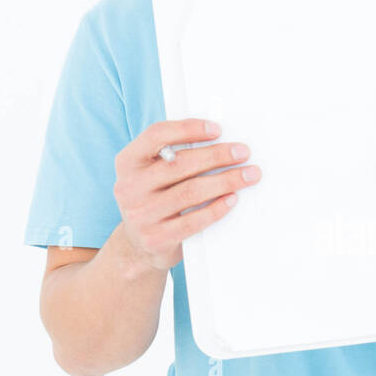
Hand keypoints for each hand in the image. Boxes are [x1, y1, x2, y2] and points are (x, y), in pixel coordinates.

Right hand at [113, 119, 261, 270]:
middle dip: (217, 156)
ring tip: (247, 175)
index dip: (188, 129)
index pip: (156, 135)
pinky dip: (217, 208)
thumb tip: (217, 142)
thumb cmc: (152, 200)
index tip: (217, 129)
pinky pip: (194, 220)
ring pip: (191, 192)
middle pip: (180, 164)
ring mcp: (142, 214)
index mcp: (128, 162)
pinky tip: (232, 199)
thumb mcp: (149, 174)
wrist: (138, 246)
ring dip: (225, 181)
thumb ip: (171, 156)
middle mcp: (130, 187)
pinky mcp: (158, 238)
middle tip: (242, 152)